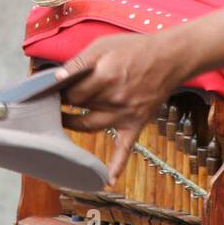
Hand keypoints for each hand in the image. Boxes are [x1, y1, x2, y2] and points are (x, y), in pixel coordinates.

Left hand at [56, 30, 188, 184]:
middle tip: (54, 102)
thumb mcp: (104, 45)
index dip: (59, 92)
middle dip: (64, 105)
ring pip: (90, 126)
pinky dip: (117, 164)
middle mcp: (114, 98)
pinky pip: (125, 147)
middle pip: (78, 109)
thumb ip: (79, 62)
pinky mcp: (136, 122)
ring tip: (63, 119)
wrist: (171, 57)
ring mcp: (125, 113)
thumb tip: (56, 78)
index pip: (70, 93)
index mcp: (105, 76)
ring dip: (74, 124)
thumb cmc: (135, 48)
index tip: (52, 90)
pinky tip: (108, 179)